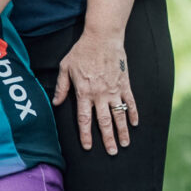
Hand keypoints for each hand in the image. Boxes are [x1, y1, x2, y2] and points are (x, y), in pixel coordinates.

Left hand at [51, 31, 136, 153]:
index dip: (86, 134)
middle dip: (108, 139)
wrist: (102, 37)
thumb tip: (55, 103)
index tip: (88, 147)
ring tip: (124, 144)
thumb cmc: (81, 51)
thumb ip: (61, 87)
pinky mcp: (125, 83)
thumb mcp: (65, 67)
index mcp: (84, 92)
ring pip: (119, 115)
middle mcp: (100, 94)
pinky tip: (134, 124)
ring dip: (122, 131)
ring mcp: (114, 90)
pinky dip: (133, 113)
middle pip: (104, 122)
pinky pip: (130, 102)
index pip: (84, 119)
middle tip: (112, 152)